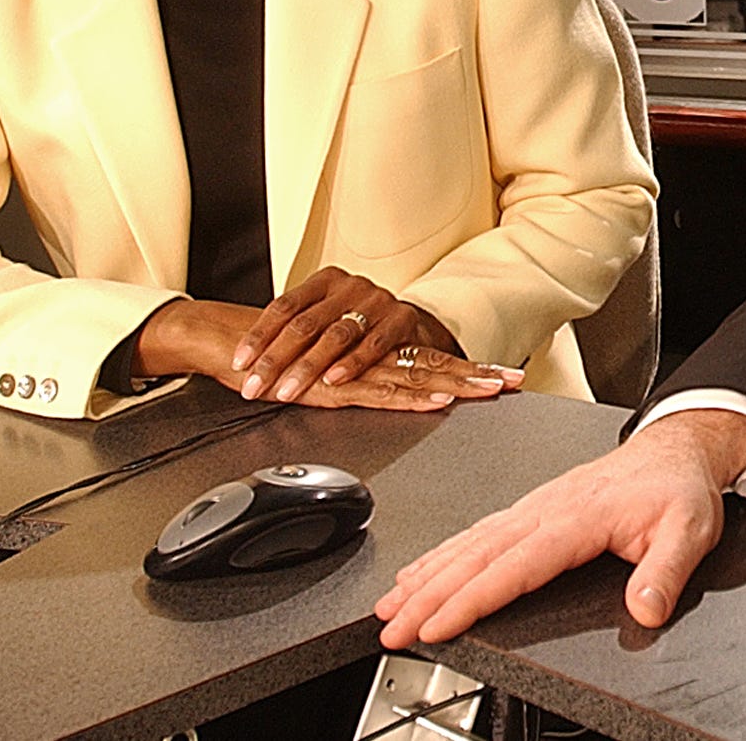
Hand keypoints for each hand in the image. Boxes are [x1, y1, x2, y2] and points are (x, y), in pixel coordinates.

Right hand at [133, 298, 512, 409]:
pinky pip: (378, 390)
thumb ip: (359, 381)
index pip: (431, 356)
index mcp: (374, 348)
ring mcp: (354, 366)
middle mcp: (370, 350)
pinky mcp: (333, 383)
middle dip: (476, 375)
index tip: (506, 375)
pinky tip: (437, 402)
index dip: (469, 367)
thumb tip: (395, 396)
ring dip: (455, 385)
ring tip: (489, 391)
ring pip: (415, 376)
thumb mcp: (327, 373)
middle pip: (433, 364)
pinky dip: (412, 399)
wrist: (231, 343)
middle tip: (514, 381)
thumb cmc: (276, 356)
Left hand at [232, 266, 461, 401]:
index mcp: (325, 280)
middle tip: (253, 385)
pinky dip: (351, 365)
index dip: (258, 336)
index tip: (239, 363)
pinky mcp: (402, 319)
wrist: (408, 322)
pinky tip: (332, 381)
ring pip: (335, 336)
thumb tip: (244, 358)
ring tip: (286, 390)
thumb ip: (295, 328)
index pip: (284, 306)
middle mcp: (350, 286)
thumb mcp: (325, 315)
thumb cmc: (357, 322)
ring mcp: (378, 301)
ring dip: (308, 367)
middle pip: (305, 323)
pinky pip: (373, 345)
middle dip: (275, 359)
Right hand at [376, 409, 745, 646]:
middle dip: (427, 594)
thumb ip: (665, 573)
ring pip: (470, 543)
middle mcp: (547, 508)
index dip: (470, 599)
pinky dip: (444, 553)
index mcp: (578, 517)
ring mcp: (536, 506)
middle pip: (476, 556)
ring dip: (426, 574)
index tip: (436, 624)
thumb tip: (645, 610)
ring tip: (391, 604)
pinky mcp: (534, 508)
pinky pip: (479, 532)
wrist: (678, 447)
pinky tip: (424, 571)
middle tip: (391, 627)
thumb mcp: (690, 530)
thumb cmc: (678, 488)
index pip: (514, 565)